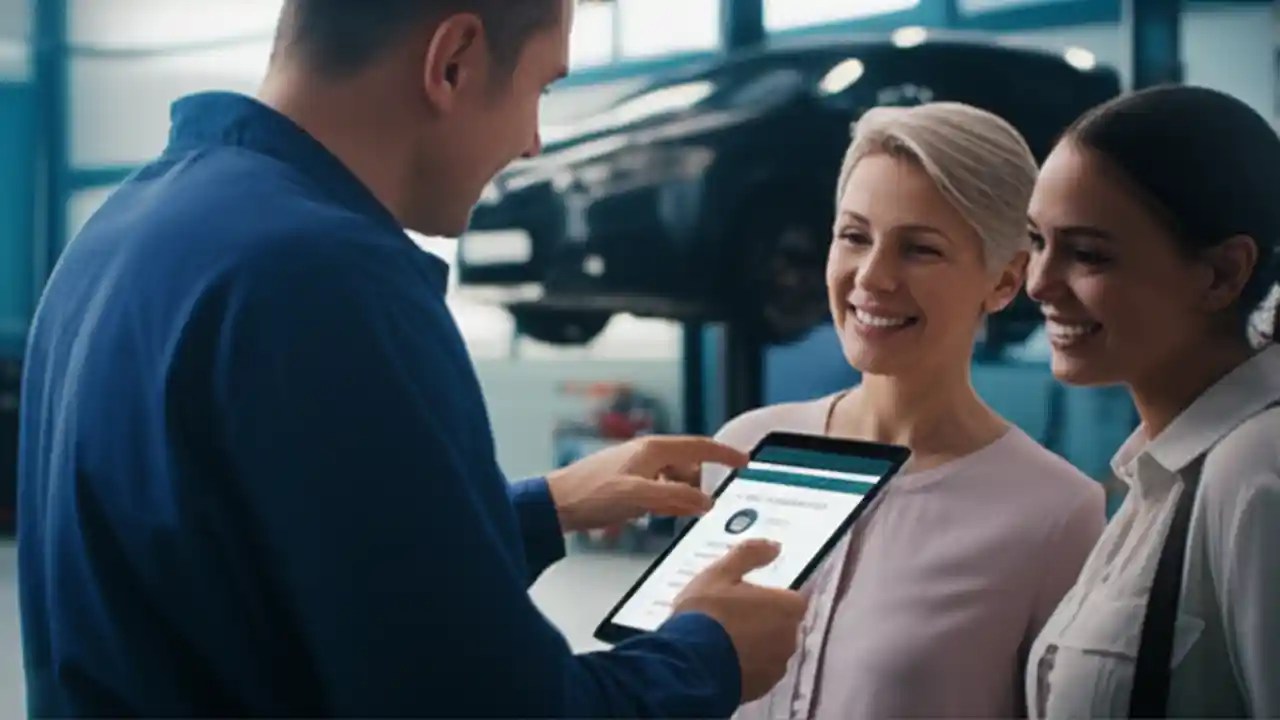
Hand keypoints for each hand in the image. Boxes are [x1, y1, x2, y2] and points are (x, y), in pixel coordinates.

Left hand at [545, 435, 747, 533]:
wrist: (556, 504)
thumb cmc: (591, 494)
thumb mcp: (639, 497)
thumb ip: (676, 498)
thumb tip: (707, 502)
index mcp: (653, 449)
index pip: (699, 448)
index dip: (724, 455)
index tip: (744, 460)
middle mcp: (647, 454)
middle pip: (688, 465)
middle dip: (702, 483)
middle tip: (713, 503)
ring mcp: (636, 467)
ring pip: (673, 480)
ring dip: (683, 495)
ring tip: (686, 514)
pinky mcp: (627, 482)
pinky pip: (659, 489)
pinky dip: (668, 501)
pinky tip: (664, 514)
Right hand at [674, 539, 807, 702]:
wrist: (690, 664)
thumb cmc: (706, 612)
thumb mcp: (721, 573)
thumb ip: (750, 555)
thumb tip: (775, 546)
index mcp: (787, 606)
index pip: (791, 598)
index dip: (770, 598)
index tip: (748, 598)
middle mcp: (791, 636)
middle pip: (782, 624)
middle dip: (764, 620)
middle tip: (732, 617)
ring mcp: (778, 665)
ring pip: (772, 648)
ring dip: (756, 644)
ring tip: (724, 641)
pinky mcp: (764, 687)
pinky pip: (760, 670)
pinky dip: (748, 665)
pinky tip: (725, 659)